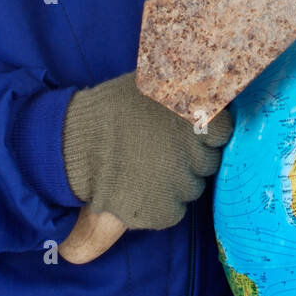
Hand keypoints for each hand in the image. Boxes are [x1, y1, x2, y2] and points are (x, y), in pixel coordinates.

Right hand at [62, 70, 233, 231]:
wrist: (73, 144)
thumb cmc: (113, 108)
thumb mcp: (154, 83)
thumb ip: (187, 86)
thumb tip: (208, 96)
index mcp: (196, 117)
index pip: (222, 131)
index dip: (204, 132)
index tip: (185, 130)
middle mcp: (194, 150)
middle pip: (208, 162)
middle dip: (189, 157)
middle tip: (158, 148)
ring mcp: (180, 182)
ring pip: (192, 187)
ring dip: (175, 181)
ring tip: (144, 167)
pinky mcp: (162, 210)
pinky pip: (173, 211)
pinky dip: (159, 205)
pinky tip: (137, 188)